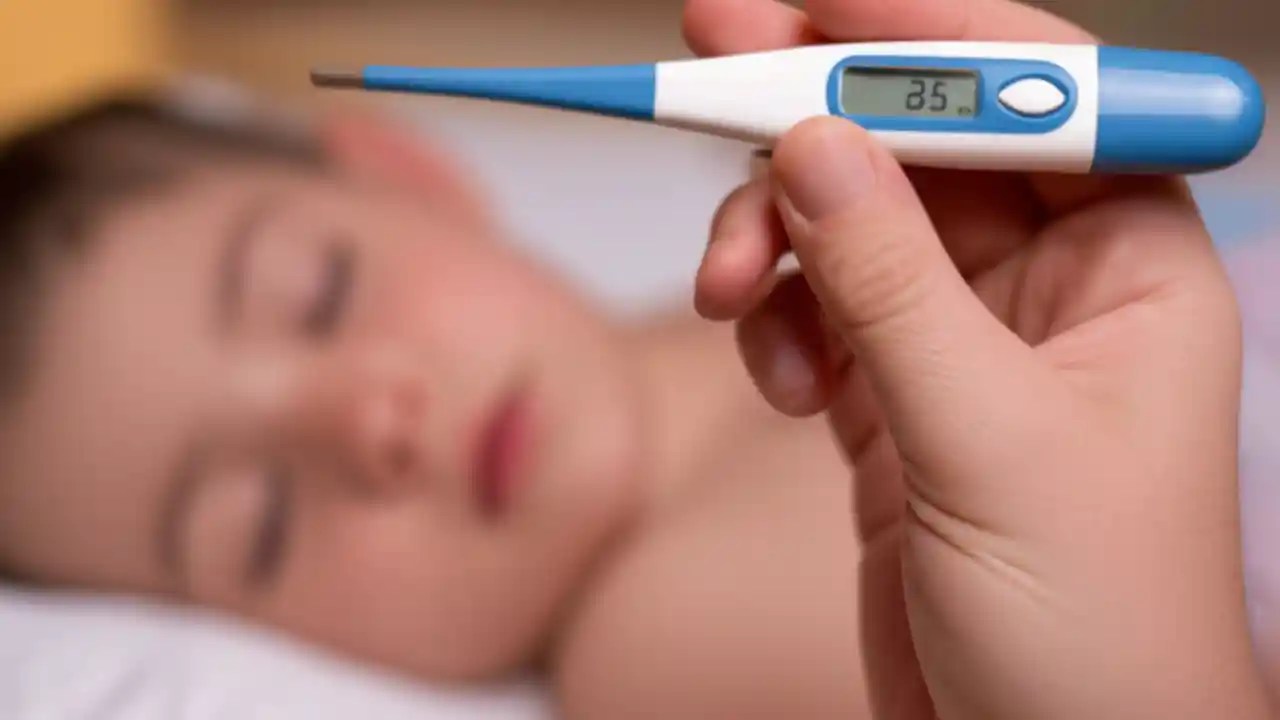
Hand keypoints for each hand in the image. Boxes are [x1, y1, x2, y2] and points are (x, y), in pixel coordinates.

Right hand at [685, 1, 1272, 717]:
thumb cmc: (1093, 632)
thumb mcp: (987, 439)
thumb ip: (891, 283)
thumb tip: (808, 144)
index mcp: (1132, 262)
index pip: (1029, 96)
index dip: (915, 36)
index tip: (805, 7)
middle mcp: (1052, 285)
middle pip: (917, 146)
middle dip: (812, 117)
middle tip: (706, 68)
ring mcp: (965, 343)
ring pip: (847, 228)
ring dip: (773, 242)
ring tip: (729, 294)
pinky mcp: (898, 402)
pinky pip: (818, 313)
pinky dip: (779, 326)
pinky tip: (783, 380)